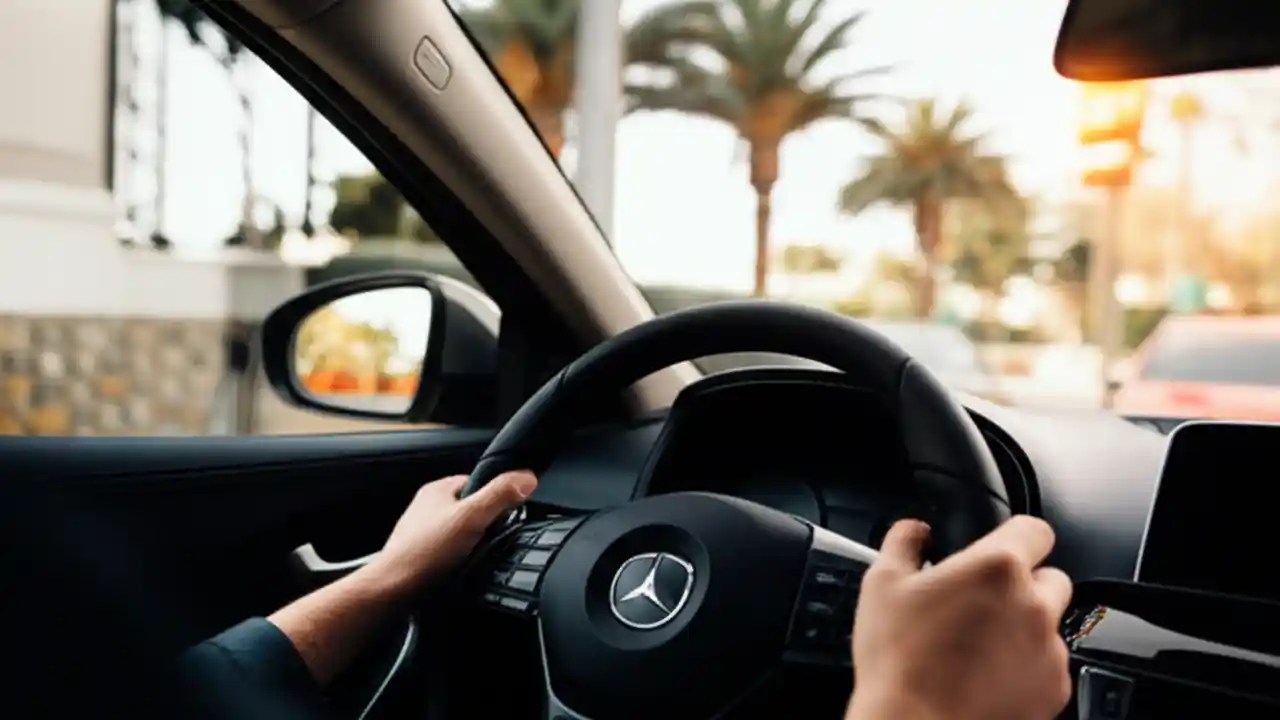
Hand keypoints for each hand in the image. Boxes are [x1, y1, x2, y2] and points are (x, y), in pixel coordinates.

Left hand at [367, 471, 537, 597]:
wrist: (393, 591)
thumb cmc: (425, 552)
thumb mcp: (472, 517)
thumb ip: (500, 496)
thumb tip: (527, 478)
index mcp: (438, 489)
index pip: (478, 482)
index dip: (496, 497)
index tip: (506, 515)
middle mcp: (427, 507)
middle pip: (471, 510)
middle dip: (484, 525)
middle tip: (491, 540)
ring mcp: (423, 532)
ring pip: (461, 533)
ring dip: (472, 546)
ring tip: (476, 558)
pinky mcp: (421, 556)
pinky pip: (450, 553)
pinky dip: (459, 561)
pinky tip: (462, 570)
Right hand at [847, 517, 1072, 719]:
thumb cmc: (899, 661)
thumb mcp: (882, 585)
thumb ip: (904, 542)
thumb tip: (915, 531)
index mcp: (997, 568)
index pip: (1034, 530)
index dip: (1015, 536)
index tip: (999, 548)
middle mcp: (1034, 605)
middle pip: (1049, 578)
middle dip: (1021, 586)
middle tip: (980, 604)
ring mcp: (1049, 651)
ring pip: (1048, 625)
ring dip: (1023, 628)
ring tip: (977, 647)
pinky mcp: (1053, 690)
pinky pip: (1048, 666)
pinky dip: (1025, 667)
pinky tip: (986, 676)